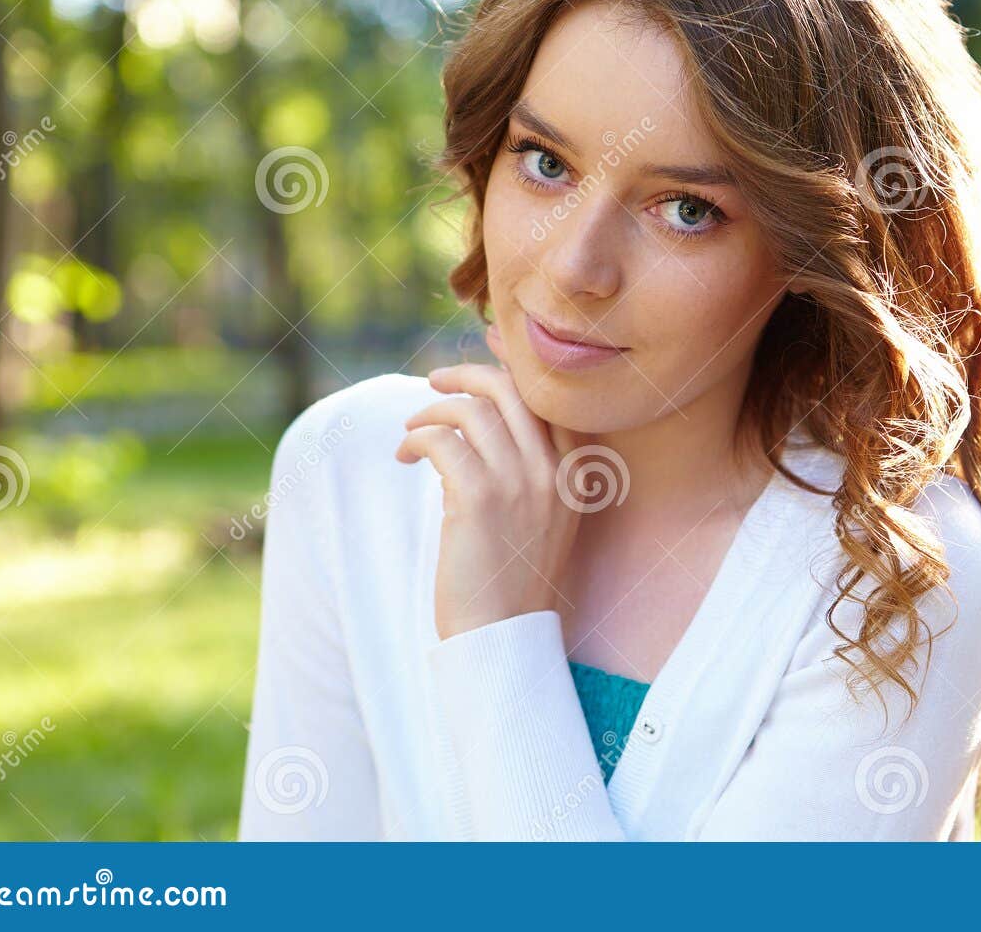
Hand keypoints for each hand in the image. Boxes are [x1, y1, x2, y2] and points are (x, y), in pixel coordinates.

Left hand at [396, 325, 580, 639]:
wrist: (503, 635)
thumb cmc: (512, 581)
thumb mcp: (542, 521)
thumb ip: (528, 474)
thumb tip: (482, 423)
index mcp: (575, 476)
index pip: (551, 400)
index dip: (516, 367)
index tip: (488, 346)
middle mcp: (554, 473)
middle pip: (513, 391)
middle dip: (468, 374)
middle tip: (435, 380)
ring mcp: (520, 483)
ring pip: (473, 410)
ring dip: (432, 411)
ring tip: (412, 429)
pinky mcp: (479, 498)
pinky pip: (441, 442)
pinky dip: (416, 439)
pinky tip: (405, 455)